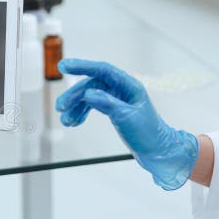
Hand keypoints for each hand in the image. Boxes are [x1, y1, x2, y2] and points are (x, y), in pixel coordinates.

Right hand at [55, 59, 198, 190]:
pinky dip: (82, 113)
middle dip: (74, 96)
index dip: (82, 66)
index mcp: (129, 85)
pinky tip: (74, 122)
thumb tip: (88, 93)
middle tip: (60, 107)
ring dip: (75, 107)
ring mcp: (116, 99)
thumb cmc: (147, 133)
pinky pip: (92, 106)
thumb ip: (107, 103)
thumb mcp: (126, 118)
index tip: (63, 67)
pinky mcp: (113, 110)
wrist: (158, 152)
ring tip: (65, 120)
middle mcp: (122, 89)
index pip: (102, 70)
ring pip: (89, 97)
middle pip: (91, 85)